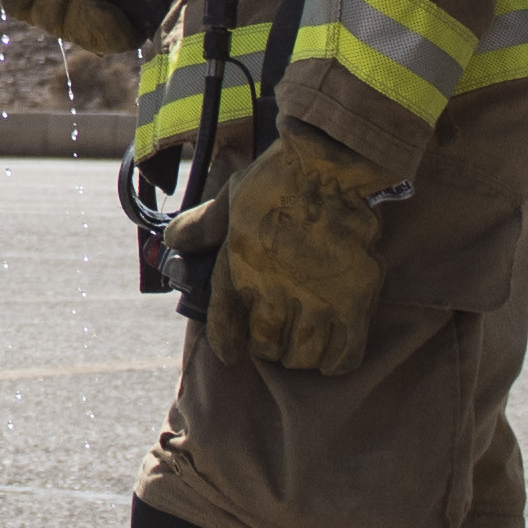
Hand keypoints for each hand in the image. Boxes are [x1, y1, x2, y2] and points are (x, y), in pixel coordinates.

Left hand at [194, 122, 394, 373]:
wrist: (330, 166)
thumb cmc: (278, 178)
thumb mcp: (231, 197)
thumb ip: (204, 225)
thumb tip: (174, 241)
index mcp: (239, 270)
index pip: (224, 325)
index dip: (226, 343)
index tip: (230, 353)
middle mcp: (274, 292)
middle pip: (267, 346)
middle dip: (268, 348)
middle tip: (275, 343)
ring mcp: (315, 299)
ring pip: (303, 354)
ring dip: (300, 356)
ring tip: (302, 349)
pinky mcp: (353, 300)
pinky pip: (344, 352)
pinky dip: (336, 361)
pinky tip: (332, 358)